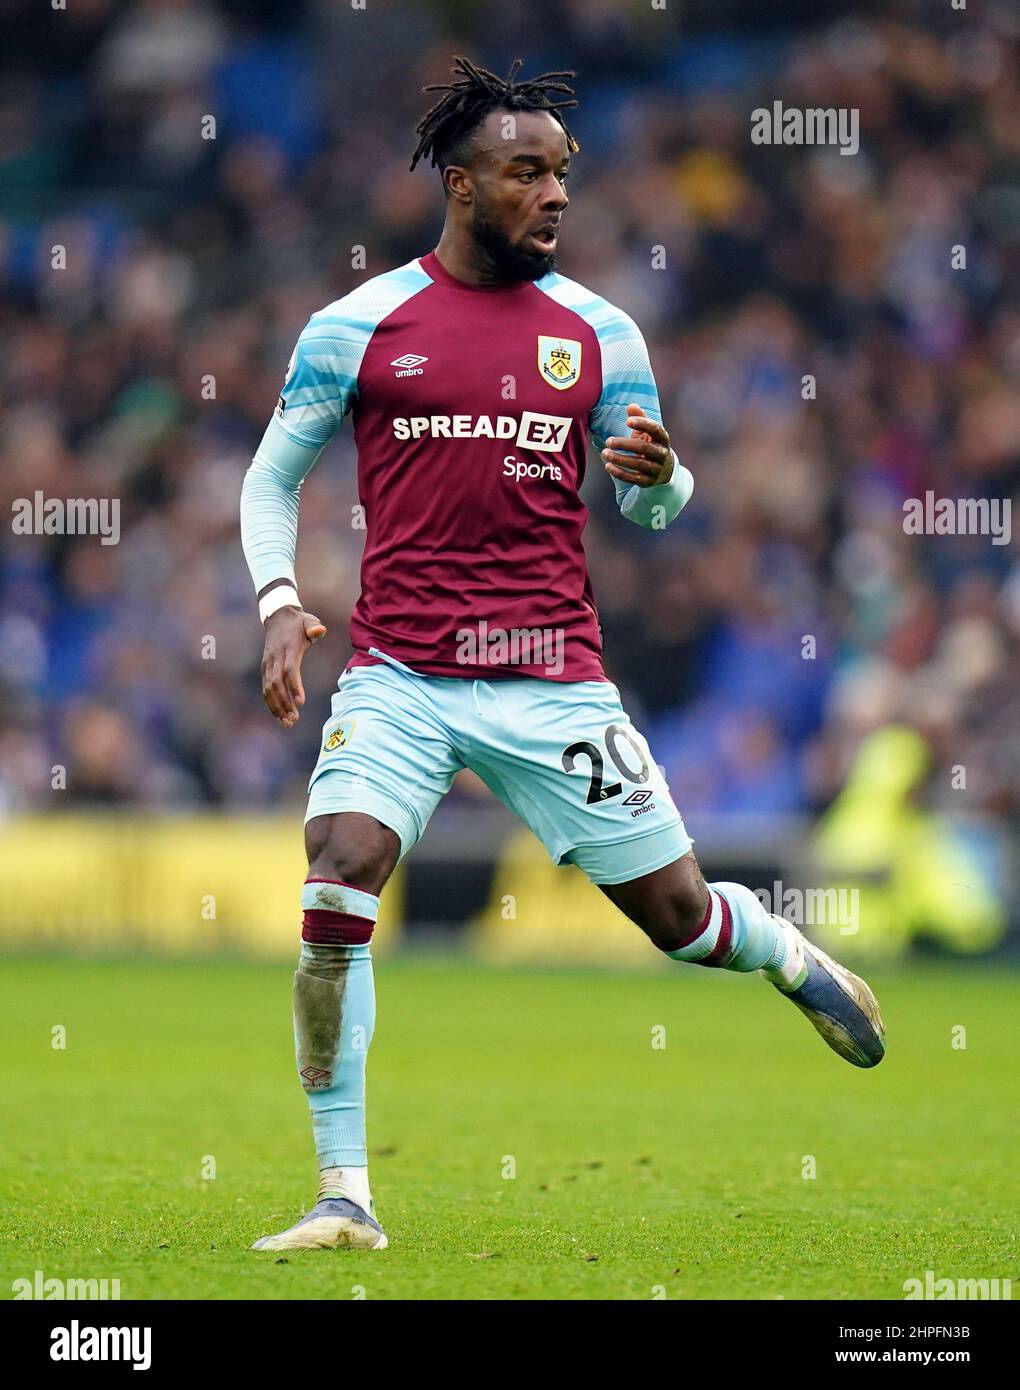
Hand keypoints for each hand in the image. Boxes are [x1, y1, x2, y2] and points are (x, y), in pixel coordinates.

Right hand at [261, 606, 326, 728]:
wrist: (277, 617)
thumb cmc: (298, 623)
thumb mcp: (308, 620)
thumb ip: (314, 627)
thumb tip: (320, 631)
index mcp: (287, 648)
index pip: (289, 669)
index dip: (294, 685)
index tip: (302, 702)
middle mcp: (274, 658)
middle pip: (277, 684)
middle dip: (284, 703)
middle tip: (294, 720)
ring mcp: (267, 664)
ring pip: (268, 689)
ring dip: (277, 707)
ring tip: (287, 723)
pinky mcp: (265, 669)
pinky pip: (266, 689)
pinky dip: (271, 703)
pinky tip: (279, 716)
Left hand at [602, 403, 673, 486]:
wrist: (665, 470)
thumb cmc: (651, 444)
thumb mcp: (647, 432)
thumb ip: (640, 417)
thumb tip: (631, 406)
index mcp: (663, 438)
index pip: (656, 429)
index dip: (643, 424)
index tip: (628, 421)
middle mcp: (662, 454)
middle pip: (644, 448)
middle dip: (624, 444)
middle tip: (608, 441)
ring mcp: (656, 469)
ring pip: (638, 464)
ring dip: (619, 458)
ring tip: (605, 453)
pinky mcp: (648, 481)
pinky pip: (633, 478)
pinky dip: (619, 472)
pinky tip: (608, 466)